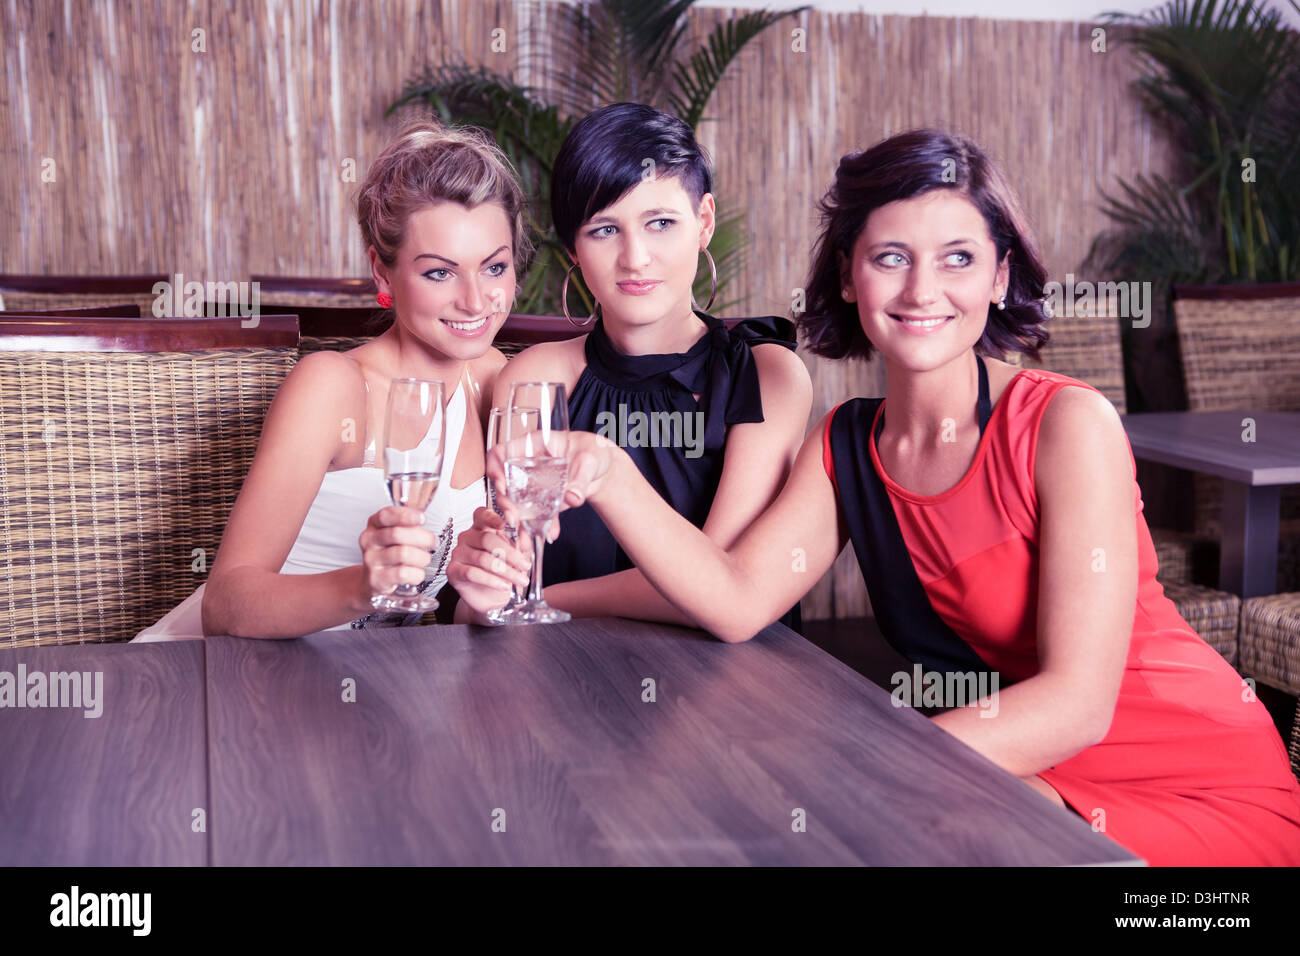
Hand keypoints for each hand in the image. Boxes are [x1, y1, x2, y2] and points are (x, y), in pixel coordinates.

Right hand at [358, 505, 437, 602]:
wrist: (373, 579)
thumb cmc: (390, 553)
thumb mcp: (395, 534)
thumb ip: (407, 525)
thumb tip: (422, 520)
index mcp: (374, 524)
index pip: (386, 515)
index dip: (406, 516)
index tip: (423, 519)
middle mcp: (369, 540)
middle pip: (397, 534)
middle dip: (422, 538)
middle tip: (434, 542)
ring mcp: (371, 560)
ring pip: (403, 554)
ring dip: (422, 557)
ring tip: (425, 559)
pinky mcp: (376, 578)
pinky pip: (402, 573)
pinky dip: (416, 573)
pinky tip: (418, 573)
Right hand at [445, 507, 532, 615]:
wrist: (491, 597)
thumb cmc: (502, 572)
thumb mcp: (517, 555)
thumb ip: (520, 542)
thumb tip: (524, 534)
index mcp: (482, 527)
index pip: (483, 514)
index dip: (493, 517)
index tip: (507, 522)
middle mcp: (468, 537)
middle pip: (487, 539)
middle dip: (510, 554)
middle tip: (525, 565)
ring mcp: (458, 553)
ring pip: (483, 559)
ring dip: (506, 571)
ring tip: (520, 580)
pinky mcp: (453, 570)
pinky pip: (473, 573)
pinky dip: (492, 580)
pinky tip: (504, 586)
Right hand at [482, 431, 621, 542]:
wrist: (605, 469)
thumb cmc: (595, 451)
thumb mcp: (590, 459)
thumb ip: (581, 478)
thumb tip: (572, 497)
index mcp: (533, 445)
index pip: (502, 452)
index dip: (495, 468)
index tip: (501, 486)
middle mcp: (528, 465)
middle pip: (505, 483)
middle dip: (506, 504)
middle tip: (513, 519)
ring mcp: (534, 485)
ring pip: (519, 504)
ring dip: (520, 523)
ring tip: (525, 541)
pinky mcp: (544, 501)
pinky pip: (538, 514)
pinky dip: (543, 526)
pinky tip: (550, 535)